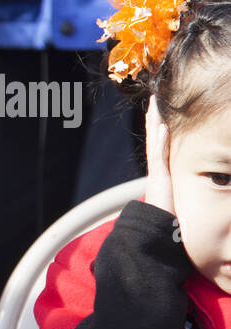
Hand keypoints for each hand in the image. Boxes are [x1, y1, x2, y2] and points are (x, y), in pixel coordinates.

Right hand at [143, 97, 174, 215]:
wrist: (155, 229)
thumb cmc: (165, 216)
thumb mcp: (171, 197)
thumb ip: (171, 189)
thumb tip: (176, 188)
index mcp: (159, 170)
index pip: (158, 143)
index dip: (156, 127)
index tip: (156, 112)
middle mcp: (156, 167)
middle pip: (154, 137)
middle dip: (153, 119)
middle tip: (154, 100)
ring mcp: (156, 170)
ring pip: (155, 141)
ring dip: (154, 123)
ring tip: (154, 106)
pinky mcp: (159, 175)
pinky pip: (159, 153)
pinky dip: (160, 140)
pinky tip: (162, 127)